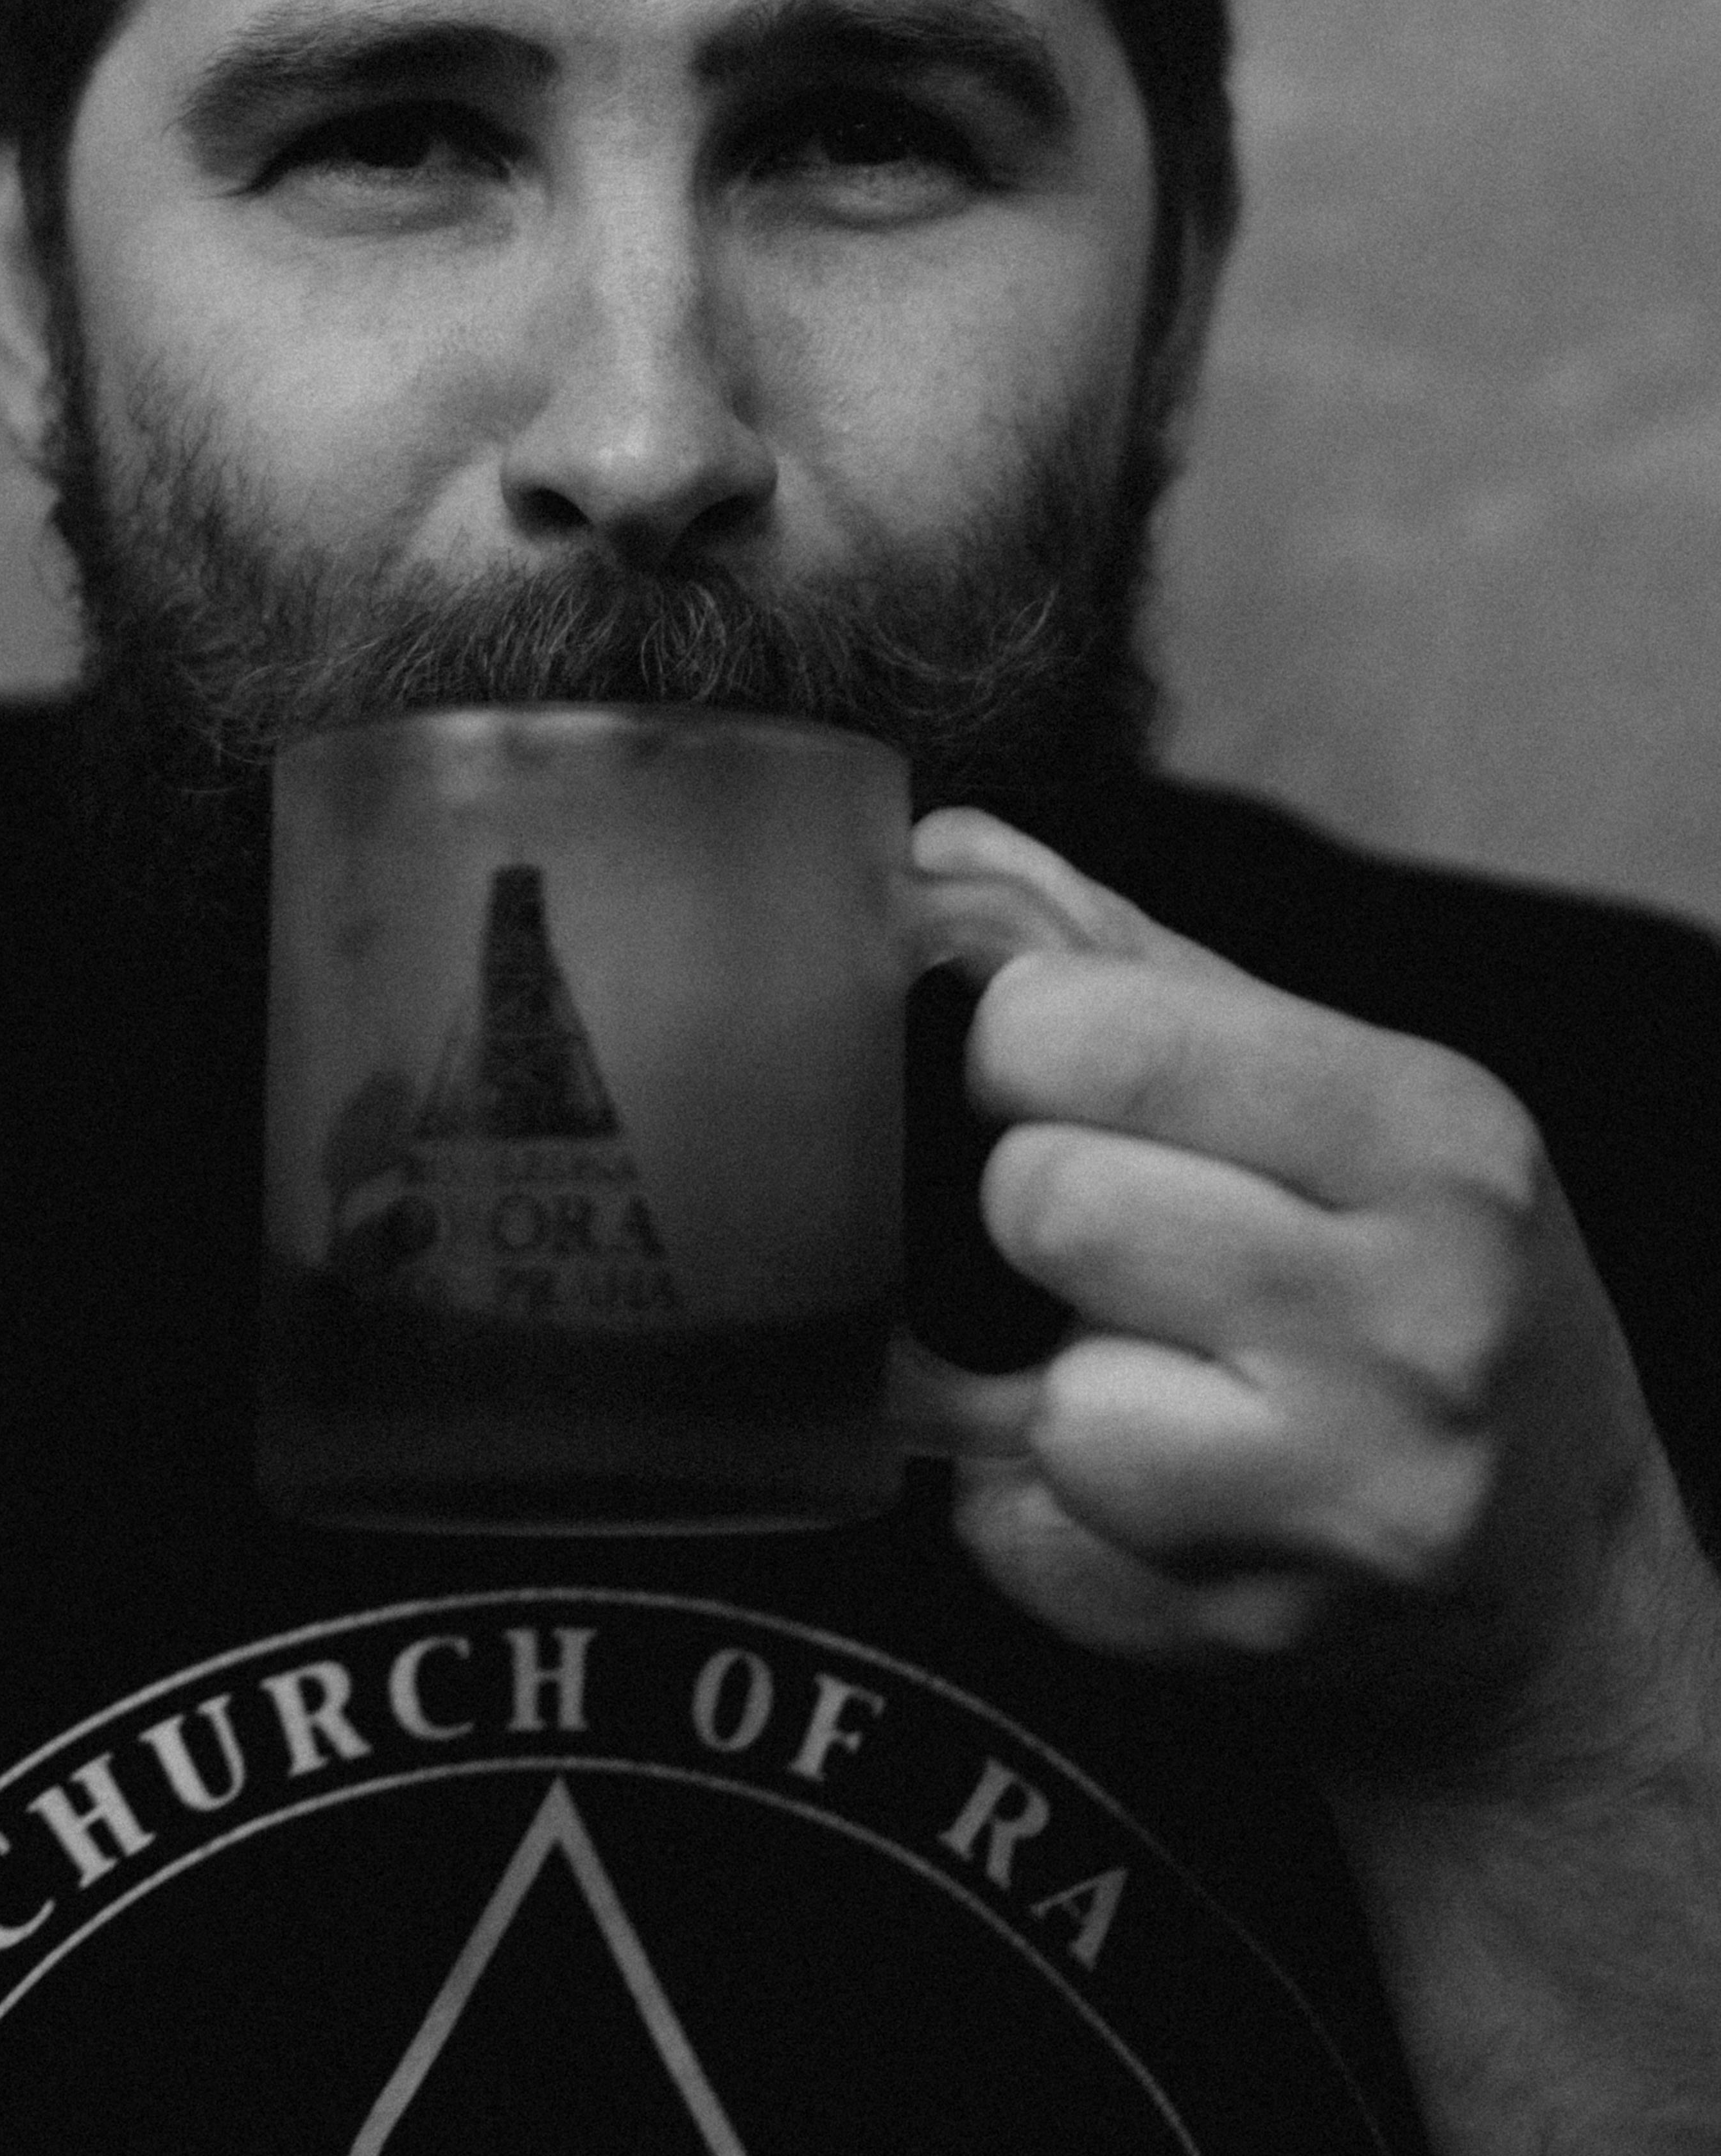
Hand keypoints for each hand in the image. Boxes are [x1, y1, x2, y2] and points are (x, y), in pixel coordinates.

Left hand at [894, 808, 1687, 1768]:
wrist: (1556, 1596)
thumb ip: (1126, 958)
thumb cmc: (1421, 1295)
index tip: (1047, 1071)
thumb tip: (939, 858)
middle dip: (1039, 1209)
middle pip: (1046, 1201)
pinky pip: (1020, 1537)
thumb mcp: (1344, 1095)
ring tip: (1155, 1373)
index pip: (1102, 1031)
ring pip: (1045, 1397)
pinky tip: (1154, 1488)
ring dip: (1051, 1381)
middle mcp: (1416, 1322)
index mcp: (1433, 1137)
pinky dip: (1041, 1509)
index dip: (1018, 1041)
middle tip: (1120, 1243)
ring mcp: (1349, 1503)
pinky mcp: (1252, 1637)